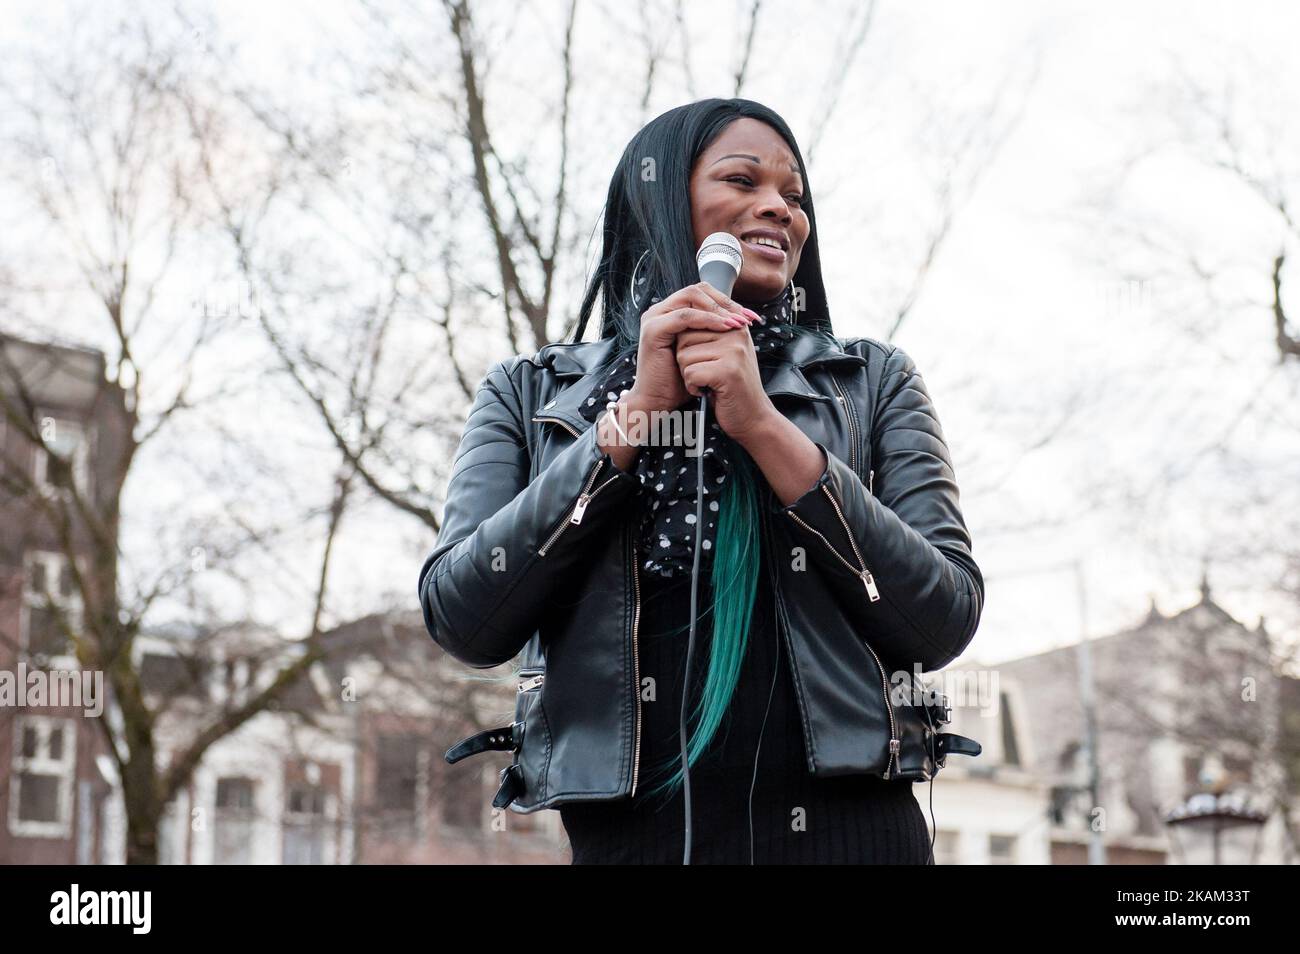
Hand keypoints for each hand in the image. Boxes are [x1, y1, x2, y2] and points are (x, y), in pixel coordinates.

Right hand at [625, 281, 756, 413]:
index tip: (749, 315)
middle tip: (745, 316)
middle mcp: (660, 311)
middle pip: (697, 291)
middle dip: (725, 302)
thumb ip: (713, 332)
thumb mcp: (701, 351)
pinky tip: (723, 327)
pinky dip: (706, 320)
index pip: (702, 294)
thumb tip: (741, 319)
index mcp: (671, 313)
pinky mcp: (653, 331)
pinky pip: (684, 317)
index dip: (727, 301)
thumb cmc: (680, 381)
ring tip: (737, 322)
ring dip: (718, 309)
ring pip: (690, 298)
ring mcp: (654, 319)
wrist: (659, 402)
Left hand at [674, 312, 778, 447]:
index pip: (691, 323)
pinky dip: (693, 387)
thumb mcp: (724, 354)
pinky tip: (708, 392)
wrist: (753, 418)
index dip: (688, 348)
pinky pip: (690, 373)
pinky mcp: (728, 371)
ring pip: (684, 356)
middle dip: (687, 361)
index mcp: (734, 326)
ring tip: (708, 383)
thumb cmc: (731, 388)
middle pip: (684, 338)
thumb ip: (708, 334)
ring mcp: (734, 352)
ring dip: (689, 375)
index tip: (705, 362)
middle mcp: (736, 333)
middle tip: (707, 375)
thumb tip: (680, 317)